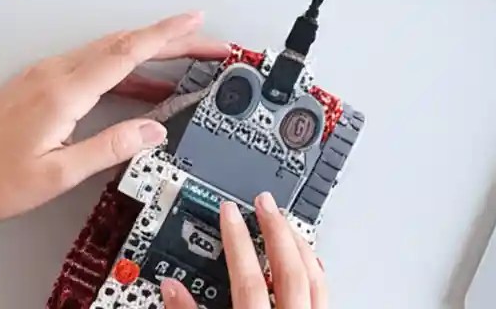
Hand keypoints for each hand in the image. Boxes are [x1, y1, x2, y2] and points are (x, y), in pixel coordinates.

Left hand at [0, 12, 228, 222]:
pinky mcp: (38, 84)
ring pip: (109, 52)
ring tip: (185, 64)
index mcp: (65, 92)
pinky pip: (92, 65)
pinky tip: (138, 86)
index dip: (169, 35)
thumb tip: (154, 131)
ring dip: (149, 53)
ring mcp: (44, 76)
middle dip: (172, 40)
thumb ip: (110, 148)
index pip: (129, 53)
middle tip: (208, 44)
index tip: (199, 22)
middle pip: (125, 44)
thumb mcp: (57, 174)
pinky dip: (124, 67)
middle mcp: (55, 74)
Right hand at [161, 193, 327, 308]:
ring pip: (313, 279)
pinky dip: (315, 271)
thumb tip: (171, 289)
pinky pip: (324, 294)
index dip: (237, 242)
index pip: (248, 280)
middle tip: (265, 202)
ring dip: (299, 245)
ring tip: (284, 221)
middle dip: (276, 231)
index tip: (229, 212)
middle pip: (288, 271)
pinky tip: (307, 257)